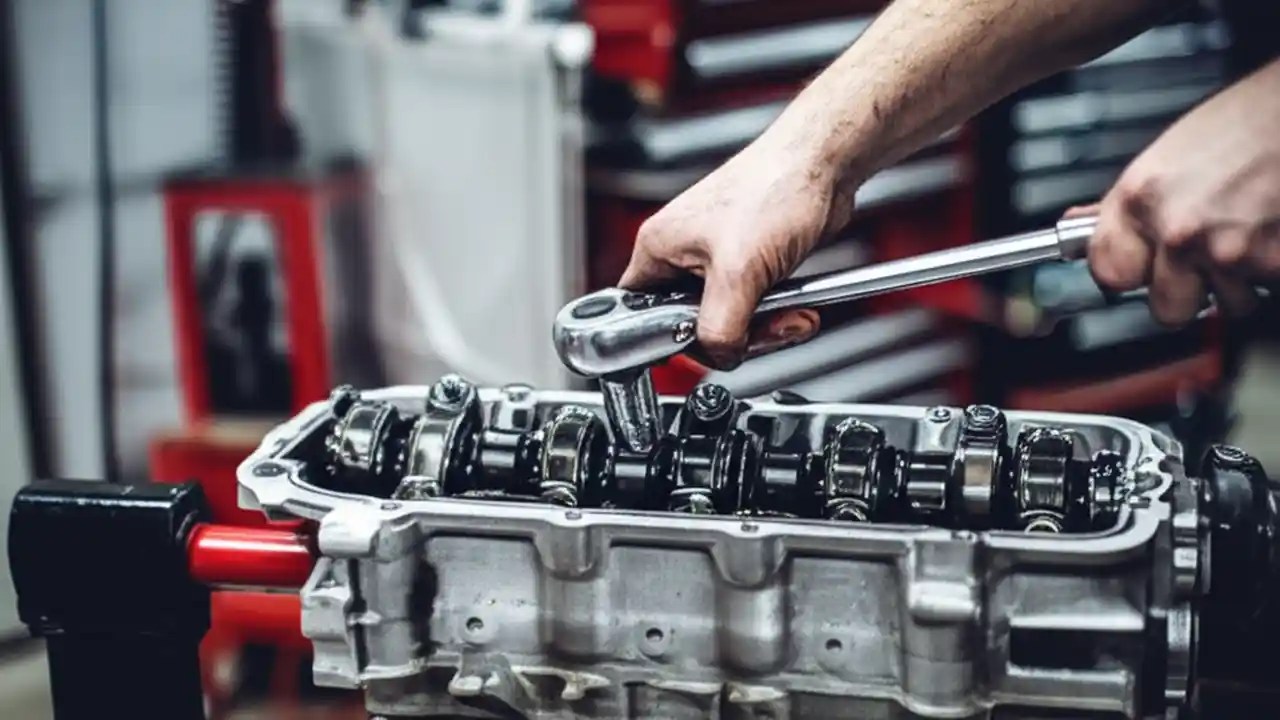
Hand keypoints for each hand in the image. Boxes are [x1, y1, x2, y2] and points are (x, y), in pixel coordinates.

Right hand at [618, 132, 857, 368]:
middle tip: (760, 329)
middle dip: (734, 336)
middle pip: (691, 325)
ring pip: (728, 320)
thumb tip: (719, 356)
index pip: (638, 314)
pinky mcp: (749, 263)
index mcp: (659, 248)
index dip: (669, 339)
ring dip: (763, 328)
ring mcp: (717, 259)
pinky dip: (777, 315)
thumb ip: (719, 327)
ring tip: (788, 316)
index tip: (705, 347)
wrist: (824, 166)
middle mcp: (682, 253)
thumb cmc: (775, 188)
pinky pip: (753, 306)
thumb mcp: (738, 272)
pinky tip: (796, 309)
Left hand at [1086, 59, 1279, 324]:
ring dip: (1241, 281)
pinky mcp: (1278, 264)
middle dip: (1189, 291)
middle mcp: (1179, 231)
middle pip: (1168, 310)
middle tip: (1207, 258)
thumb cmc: (1248, 118)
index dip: (1130, 271)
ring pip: (1229, 305)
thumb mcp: (1170, 154)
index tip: (1142, 265)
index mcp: (1141, 200)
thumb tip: (1082, 223)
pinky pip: (1269, 290)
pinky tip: (1274, 231)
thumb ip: (1131, 204)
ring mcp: (1230, 253)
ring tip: (1251, 232)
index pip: (1110, 274)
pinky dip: (1275, 271)